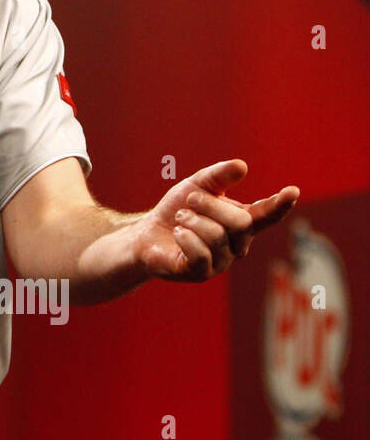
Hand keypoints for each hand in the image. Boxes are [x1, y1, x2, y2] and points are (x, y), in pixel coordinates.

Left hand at [133, 158, 298, 281]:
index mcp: (243, 222)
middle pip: (239, 222)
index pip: (267, 214)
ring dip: (192, 220)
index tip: (293, 191)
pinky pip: (201, 254)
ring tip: (181, 219)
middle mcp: (238, 244)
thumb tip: (242, 166)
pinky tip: (178, 233)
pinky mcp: (201, 273)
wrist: (148, 233)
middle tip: (189, 200)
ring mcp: (222, 261)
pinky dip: (185, 237)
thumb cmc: (178, 210)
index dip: (280, 204)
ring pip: (217, 236)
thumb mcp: (197, 186)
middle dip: (210, 205)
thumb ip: (219, 176)